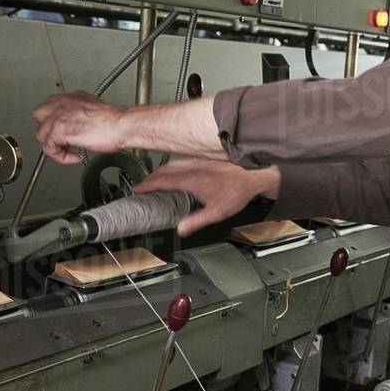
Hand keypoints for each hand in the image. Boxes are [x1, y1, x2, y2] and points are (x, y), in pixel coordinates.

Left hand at [32, 92, 126, 164]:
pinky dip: (61, 157)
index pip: (50, 107)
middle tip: (62, 141)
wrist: (122, 126)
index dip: (55, 122)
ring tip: (70, 151)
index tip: (66, 134)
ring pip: (41, 134)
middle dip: (48, 130)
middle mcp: (63, 104)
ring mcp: (59, 116)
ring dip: (55, 146)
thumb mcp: (94, 112)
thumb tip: (76, 127)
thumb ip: (80, 116)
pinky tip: (74, 156)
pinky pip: (49, 148)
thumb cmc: (115, 122)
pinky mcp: (59, 130)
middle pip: (39, 116)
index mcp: (72, 98)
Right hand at [134, 159, 280, 235]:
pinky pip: (181, 162)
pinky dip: (171, 167)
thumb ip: (196, 221)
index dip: (147, 185)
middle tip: (141, 185)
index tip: (137, 188)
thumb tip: (181, 229)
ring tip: (154, 179)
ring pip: (172, 164)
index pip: (162, 181)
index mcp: (191, 180)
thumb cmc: (237, 190)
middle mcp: (192, 168)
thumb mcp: (216, 212)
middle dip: (150, 178)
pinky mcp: (203, 160)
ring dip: (160, 172)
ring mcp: (197, 162)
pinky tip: (174, 173)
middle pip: (163, 170)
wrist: (252, 174)